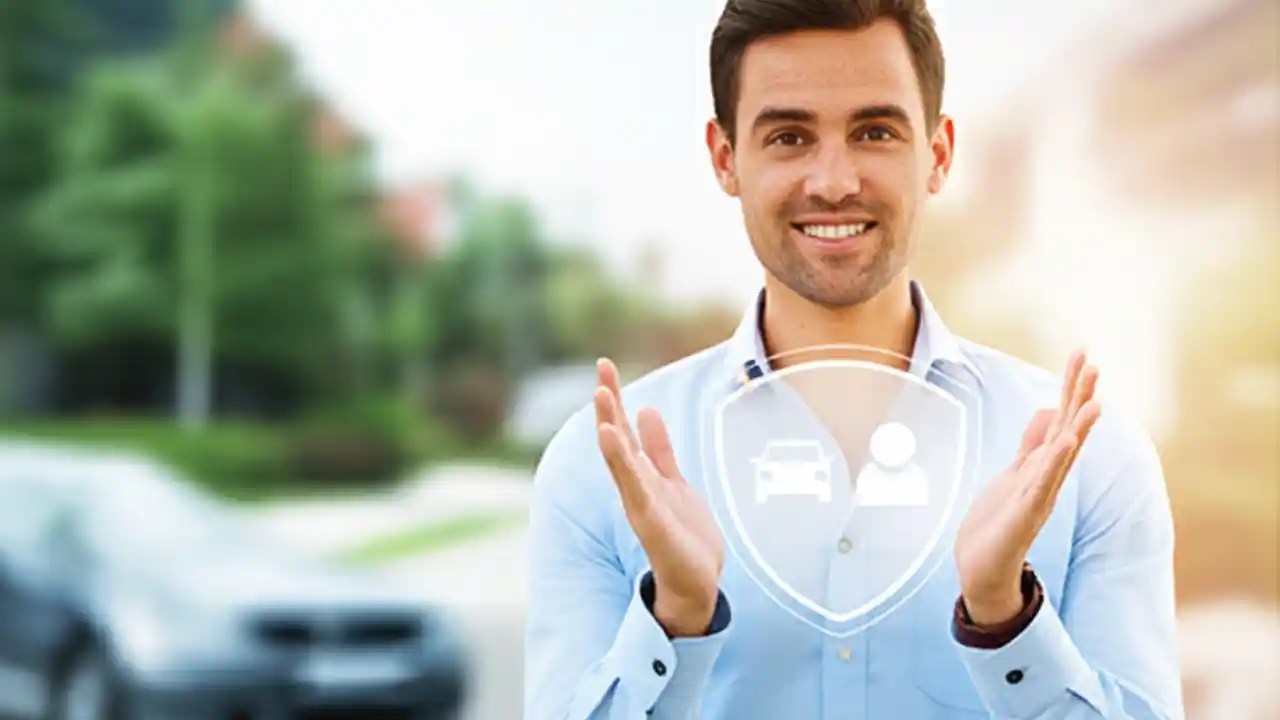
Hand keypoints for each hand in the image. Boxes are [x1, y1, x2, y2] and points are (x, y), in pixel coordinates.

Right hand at [594, 358, 724, 637]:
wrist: (696, 584)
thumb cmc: (684, 536)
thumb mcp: (674, 482)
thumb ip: (659, 450)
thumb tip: (647, 410)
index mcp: (643, 476)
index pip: (625, 430)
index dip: (615, 398)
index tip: (605, 364)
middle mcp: (637, 487)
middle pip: (618, 439)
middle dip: (610, 405)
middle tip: (602, 369)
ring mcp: (642, 504)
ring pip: (621, 460)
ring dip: (610, 428)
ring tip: (601, 396)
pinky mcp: (651, 522)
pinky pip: (634, 488)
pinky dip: (622, 464)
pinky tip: (612, 440)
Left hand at [955, 349, 1101, 625]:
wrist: (984, 569)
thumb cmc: (998, 523)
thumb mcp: (1013, 473)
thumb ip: (1031, 444)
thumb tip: (1047, 411)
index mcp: (1042, 466)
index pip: (1061, 419)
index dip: (1071, 387)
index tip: (1083, 354)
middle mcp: (1047, 478)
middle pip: (1067, 429)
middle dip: (1078, 396)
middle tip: (1093, 362)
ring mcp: (1038, 496)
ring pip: (1062, 456)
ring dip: (1077, 428)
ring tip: (1094, 401)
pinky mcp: (1024, 514)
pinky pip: (1042, 484)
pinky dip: (1054, 463)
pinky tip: (1065, 443)